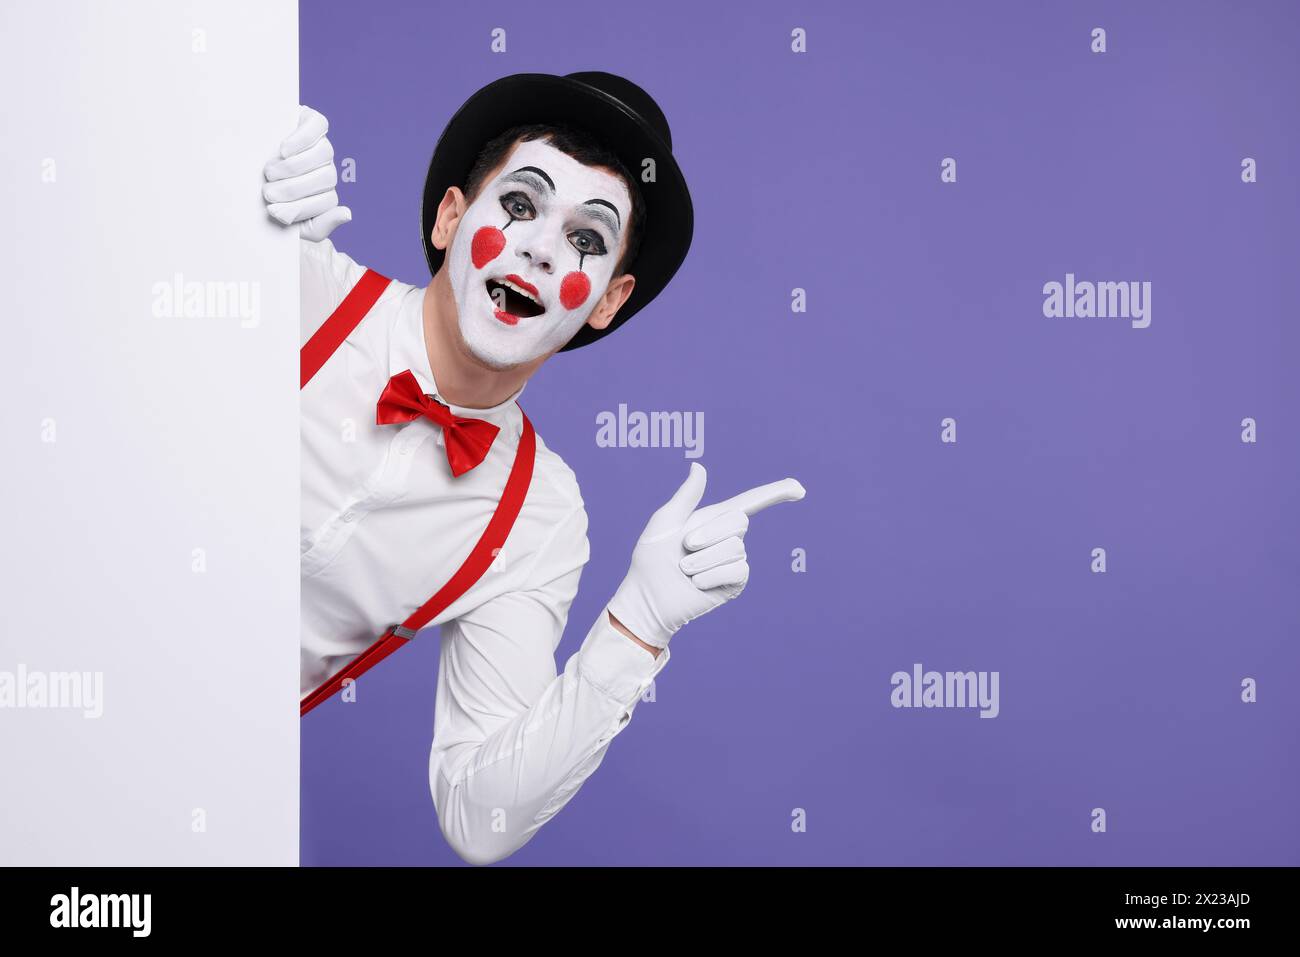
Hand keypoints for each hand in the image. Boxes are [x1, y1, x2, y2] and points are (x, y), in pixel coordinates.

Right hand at [263, 105, 350, 241]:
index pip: (328, 201)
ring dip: (293, 167)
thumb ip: (320, 226)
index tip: (274, 212)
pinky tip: (283, 150)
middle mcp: (326, 168)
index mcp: (324, 192)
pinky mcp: (312, 120)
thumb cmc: (265, 196)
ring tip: (269, 172)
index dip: (302, 208)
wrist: (241, 161)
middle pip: (326, 178)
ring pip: (323, 154)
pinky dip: (301, 139)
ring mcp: (321, 144)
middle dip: (293, 190)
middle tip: (267, 193)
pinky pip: (318, 127)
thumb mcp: (291, 220)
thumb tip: (347, 213)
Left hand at [608, 463, 805, 648]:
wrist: (647, 598)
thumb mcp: (665, 522)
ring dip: (702, 560)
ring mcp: (734, 561)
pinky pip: (735, 571)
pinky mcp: (735, 583)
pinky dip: (709, 577)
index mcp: (713, 519)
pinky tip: (696, 584)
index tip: (799, 489)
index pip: (750, 502)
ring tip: (685, 570)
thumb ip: (686, 496)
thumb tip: (699, 466)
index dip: (775, 493)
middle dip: (707, 534)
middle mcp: (728, 538)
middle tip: (684, 548)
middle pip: (739, 521)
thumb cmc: (651, 560)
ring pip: (733, 548)